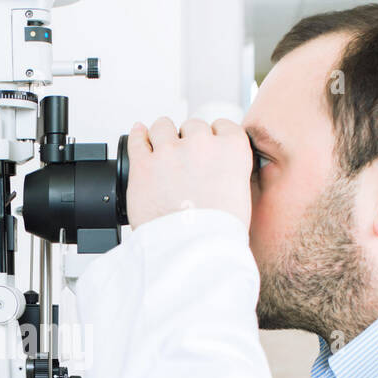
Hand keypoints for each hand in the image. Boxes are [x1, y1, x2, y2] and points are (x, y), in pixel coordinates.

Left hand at [125, 116, 251, 229]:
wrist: (191, 251)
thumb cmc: (216, 233)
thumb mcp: (241, 198)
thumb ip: (230, 175)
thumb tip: (220, 172)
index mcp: (232, 150)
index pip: (223, 126)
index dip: (214, 137)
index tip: (209, 147)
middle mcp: (202, 144)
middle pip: (193, 126)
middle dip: (189, 140)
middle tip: (185, 161)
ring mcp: (170, 152)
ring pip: (163, 126)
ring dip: (163, 136)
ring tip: (162, 151)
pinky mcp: (144, 165)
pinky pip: (137, 139)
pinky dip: (138, 136)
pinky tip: (139, 135)